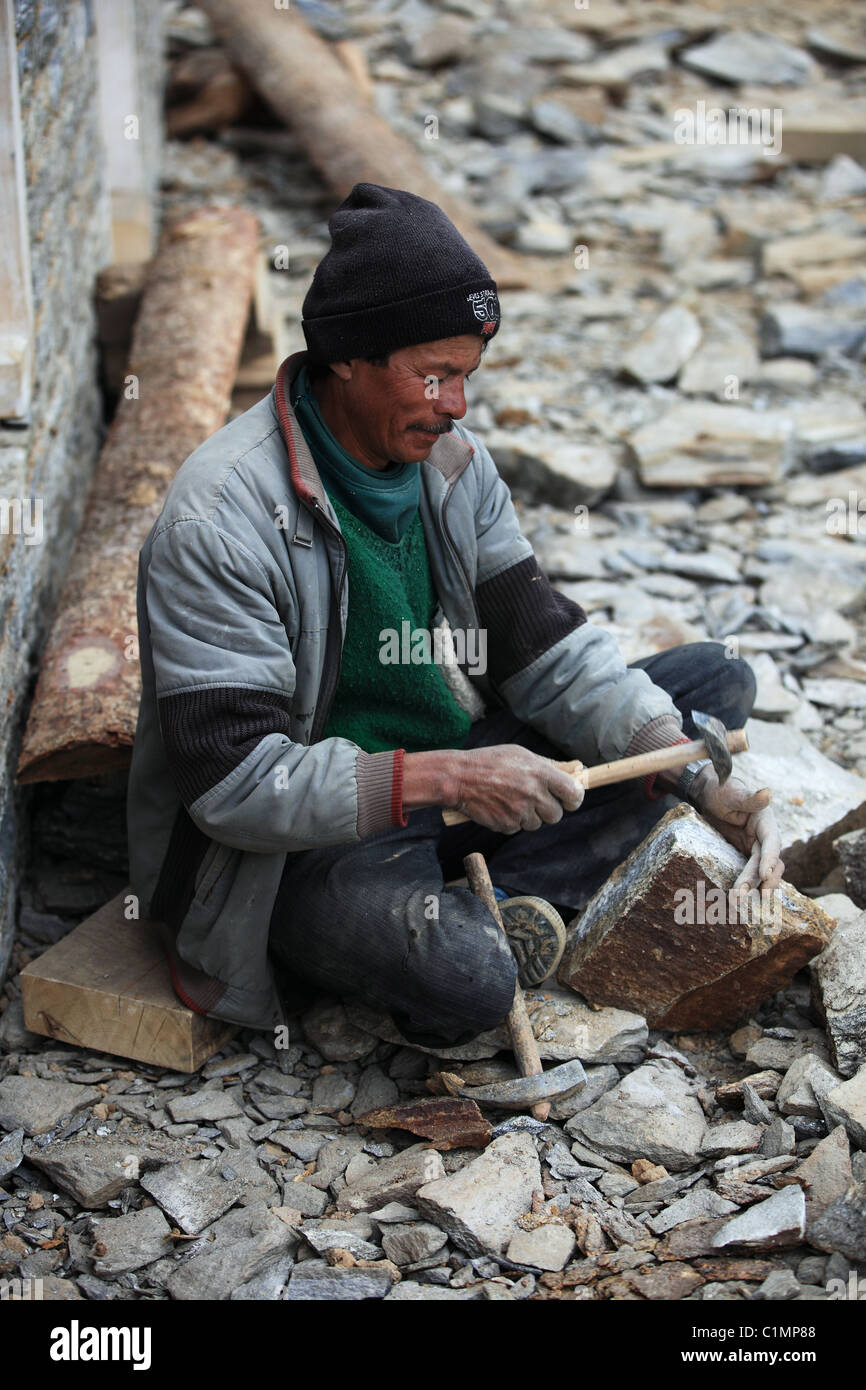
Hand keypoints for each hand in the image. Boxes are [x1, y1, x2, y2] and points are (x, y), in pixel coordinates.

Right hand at [452, 745, 584, 834]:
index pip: (573, 793)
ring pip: (537, 824)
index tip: (570, 799)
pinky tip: (500, 806)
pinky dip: (512, 821)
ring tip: (512, 799)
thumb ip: (548, 765)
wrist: (459, 778)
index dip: (574, 799)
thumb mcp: (521, 754)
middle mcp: (533, 794)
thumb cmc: (491, 762)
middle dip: (548, 810)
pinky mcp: (506, 825)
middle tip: (535, 799)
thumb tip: (576, 769)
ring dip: (529, 816)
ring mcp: (519, 812)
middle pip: (556, 815)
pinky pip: (518, 828)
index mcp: (540, 773)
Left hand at [690, 768, 783, 893]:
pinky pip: (750, 873)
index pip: (772, 842)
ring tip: (738, 901)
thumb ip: (750, 797)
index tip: (765, 875)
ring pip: (760, 871)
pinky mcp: (745, 856)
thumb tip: (768, 792)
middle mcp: (764, 838)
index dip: (770, 859)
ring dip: (752, 887)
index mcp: (766, 822)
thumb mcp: (732, 792)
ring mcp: (755, 849)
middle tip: (743, 896)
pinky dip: (748, 886)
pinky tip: (739, 899)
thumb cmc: (722, 790)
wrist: (709, 796)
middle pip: (767, 862)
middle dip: (758, 880)